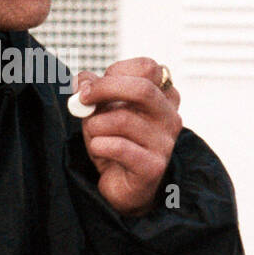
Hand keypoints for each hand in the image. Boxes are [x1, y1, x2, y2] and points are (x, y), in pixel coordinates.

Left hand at [72, 58, 181, 216]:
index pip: (148, 68)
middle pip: (142, 89)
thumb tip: (82, 81)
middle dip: (104, 89)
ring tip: (95, 136)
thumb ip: (93, 90)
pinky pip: (119, 147)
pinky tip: (99, 150)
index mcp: (163, 97)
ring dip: (96, 126)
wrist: (123, 186)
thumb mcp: (101, 110)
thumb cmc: (115, 142)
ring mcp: (165, 142)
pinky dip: (99, 146)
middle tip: (83, 99)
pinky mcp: (154, 166)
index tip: (95, 85)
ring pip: (122, 119)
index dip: (117, 72)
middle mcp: (170, 117)